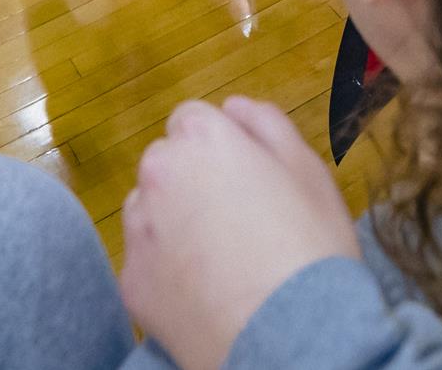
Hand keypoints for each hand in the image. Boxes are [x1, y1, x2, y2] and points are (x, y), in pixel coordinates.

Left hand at [120, 97, 360, 369]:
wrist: (291, 336)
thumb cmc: (311, 246)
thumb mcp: (310, 172)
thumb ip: (268, 125)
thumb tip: (235, 106)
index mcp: (202, 137)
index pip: (194, 120)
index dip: (222, 147)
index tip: (247, 178)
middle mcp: (158, 172)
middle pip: (167, 163)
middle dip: (193, 181)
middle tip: (238, 220)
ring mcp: (138, 229)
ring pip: (149, 210)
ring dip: (173, 222)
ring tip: (221, 260)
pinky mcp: (130, 281)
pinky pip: (146, 262)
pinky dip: (166, 271)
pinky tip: (205, 292)